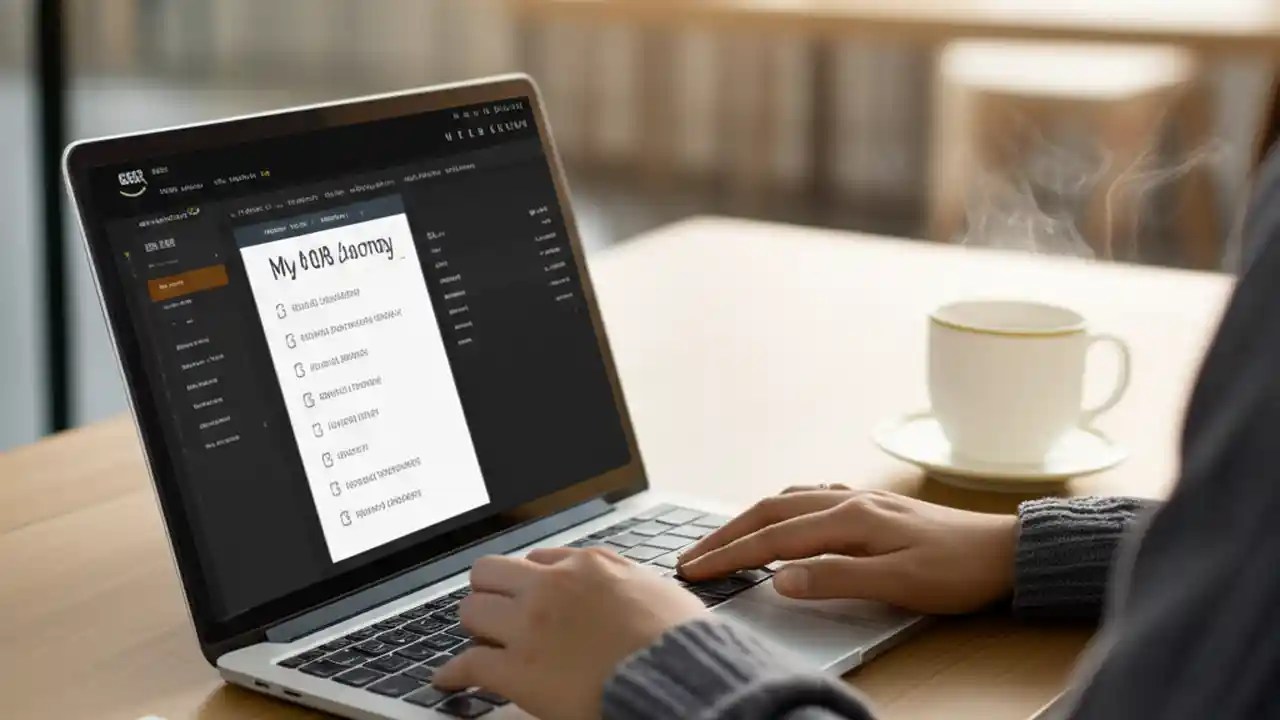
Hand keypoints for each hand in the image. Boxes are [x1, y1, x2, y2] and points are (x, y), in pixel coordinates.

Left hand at [434, 547, 706, 719]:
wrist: (677, 680)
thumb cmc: (679, 643)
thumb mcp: (659, 589)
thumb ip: (626, 577)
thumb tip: (615, 577)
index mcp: (588, 566)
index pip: (538, 560)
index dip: (531, 581)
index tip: (529, 595)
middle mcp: (551, 587)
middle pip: (490, 572)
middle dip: (490, 592)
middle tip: (496, 613)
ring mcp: (530, 627)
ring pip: (471, 610)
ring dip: (475, 626)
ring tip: (480, 641)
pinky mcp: (517, 669)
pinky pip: (467, 663)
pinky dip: (455, 674)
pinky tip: (449, 680)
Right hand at [677, 487, 1016, 613]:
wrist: (1008, 549)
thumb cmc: (958, 571)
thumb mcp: (899, 584)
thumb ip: (836, 578)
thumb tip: (779, 578)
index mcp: (849, 519)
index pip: (772, 538)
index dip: (729, 555)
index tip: (694, 571)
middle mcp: (849, 501)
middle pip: (770, 511)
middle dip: (726, 535)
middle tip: (691, 558)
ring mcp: (861, 500)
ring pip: (788, 500)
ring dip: (750, 519)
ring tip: (723, 539)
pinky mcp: (873, 506)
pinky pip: (812, 497)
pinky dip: (783, 508)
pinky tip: (784, 516)